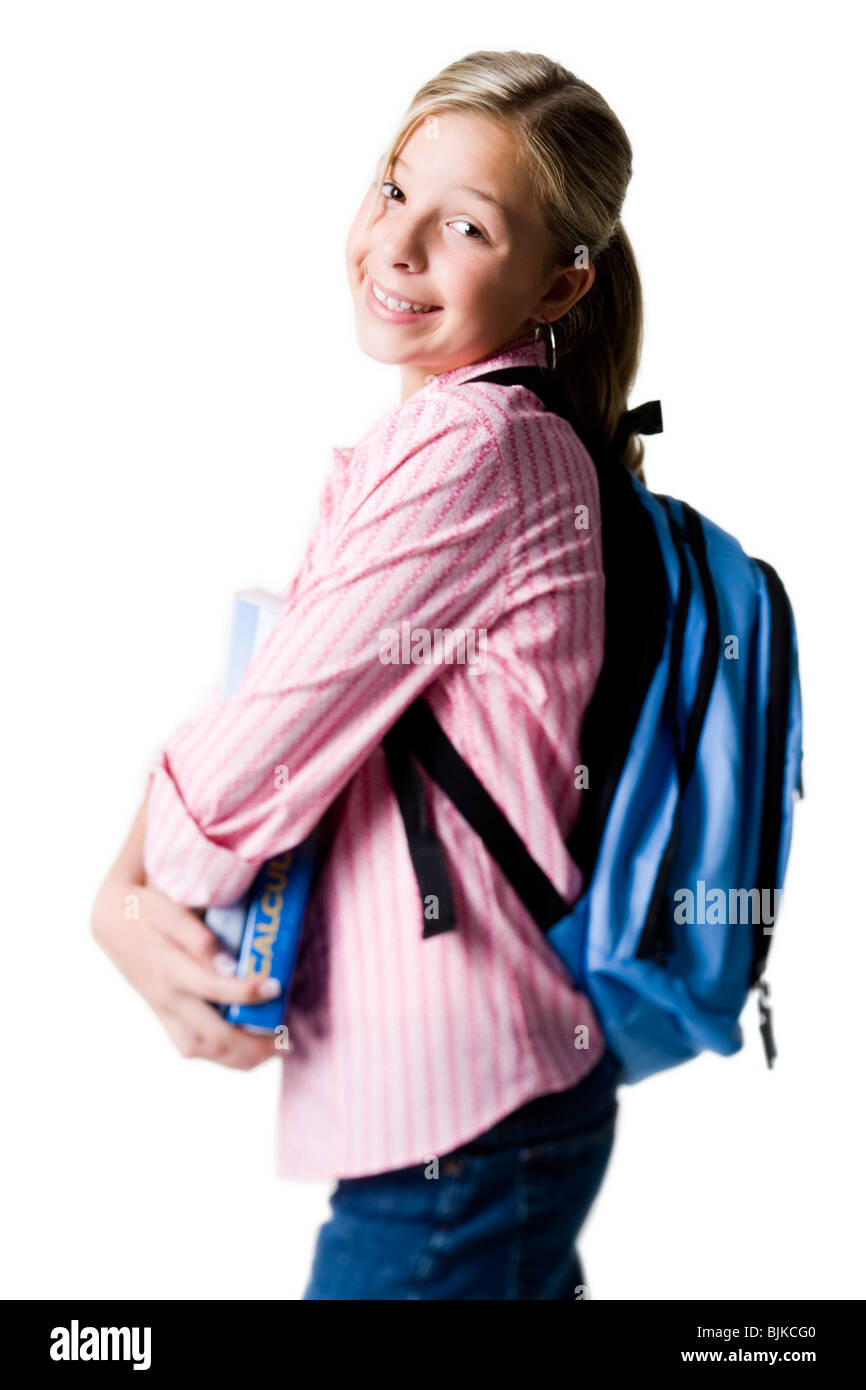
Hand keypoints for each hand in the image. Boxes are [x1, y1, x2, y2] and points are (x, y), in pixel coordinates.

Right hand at [91, 873, 280, 1069]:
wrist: (112, 922)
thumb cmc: (148, 910)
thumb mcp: (172, 912)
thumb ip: (200, 939)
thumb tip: (231, 964)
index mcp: (171, 969)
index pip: (212, 988)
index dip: (246, 992)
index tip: (275, 986)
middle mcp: (167, 998)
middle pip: (210, 1036)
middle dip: (252, 1046)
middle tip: (285, 1041)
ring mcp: (163, 1011)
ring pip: (200, 1049)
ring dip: (238, 1058)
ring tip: (271, 1050)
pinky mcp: (163, 1016)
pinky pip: (190, 1047)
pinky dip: (219, 1055)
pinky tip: (244, 1049)